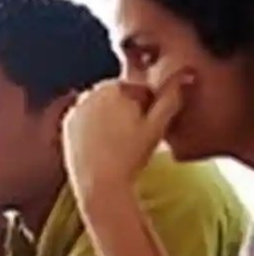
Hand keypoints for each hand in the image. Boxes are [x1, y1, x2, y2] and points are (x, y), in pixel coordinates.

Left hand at [62, 73, 189, 199]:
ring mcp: (76, 107)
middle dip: (128, 111)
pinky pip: (86, 119)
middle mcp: (91, 92)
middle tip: (132, 136)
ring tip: (118, 142)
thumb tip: (188, 73)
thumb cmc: (130, 155)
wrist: (99, 182)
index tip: (146, 128)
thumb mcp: (157, 126)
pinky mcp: (66, 122)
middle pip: (119, 97)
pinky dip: (94, 127)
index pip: (141, 91)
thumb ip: (172, 97)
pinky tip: (102, 144)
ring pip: (102, 107)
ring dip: (111, 117)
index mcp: (115, 88)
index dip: (149, 110)